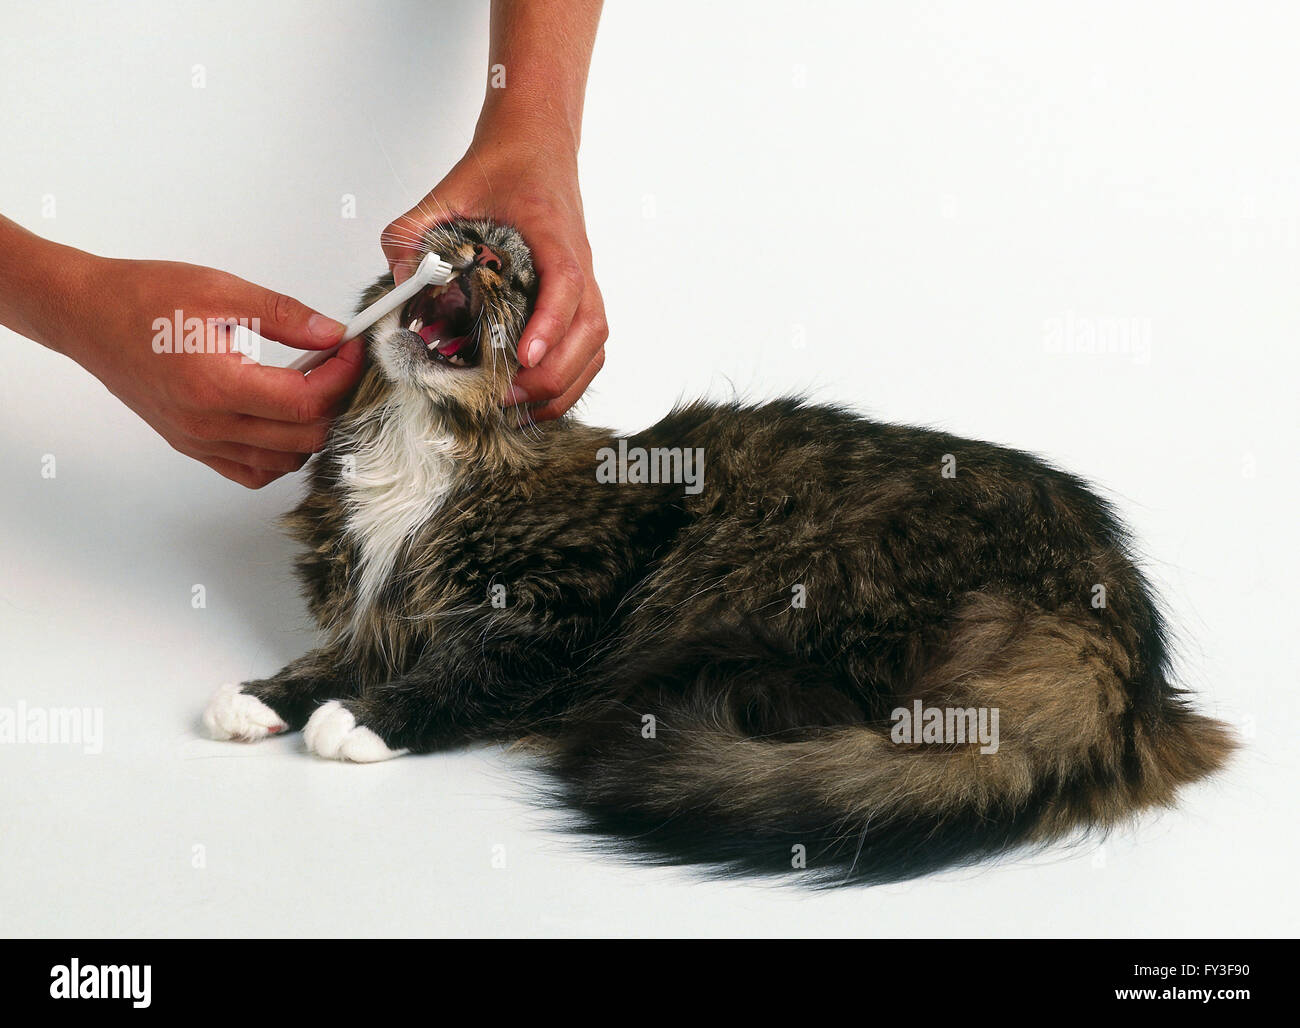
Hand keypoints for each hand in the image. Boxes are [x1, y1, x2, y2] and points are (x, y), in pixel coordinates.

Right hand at [57, 253, 363, 487]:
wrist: (85, 315)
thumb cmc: (141, 298)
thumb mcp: (221, 290)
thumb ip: (284, 315)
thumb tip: (332, 333)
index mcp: (216, 385)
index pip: (306, 401)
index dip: (342, 377)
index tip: (350, 350)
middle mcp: (207, 424)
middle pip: (304, 438)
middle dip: (333, 402)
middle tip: (335, 365)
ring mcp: (199, 441)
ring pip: (283, 462)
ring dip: (309, 431)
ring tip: (309, 387)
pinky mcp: (193, 446)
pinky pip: (252, 471)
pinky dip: (279, 453)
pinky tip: (281, 417)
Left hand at [382, 131, 606, 420]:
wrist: (536, 142)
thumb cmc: (503, 166)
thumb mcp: (446, 189)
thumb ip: (413, 232)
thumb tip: (398, 281)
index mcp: (552, 232)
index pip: (568, 284)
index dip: (550, 325)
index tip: (524, 356)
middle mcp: (579, 262)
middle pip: (590, 329)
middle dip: (553, 373)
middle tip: (508, 396)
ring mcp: (585, 282)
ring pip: (595, 345)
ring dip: (565, 382)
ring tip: (521, 405)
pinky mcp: (581, 297)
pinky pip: (589, 346)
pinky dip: (570, 376)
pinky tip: (536, 393)